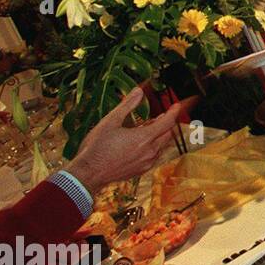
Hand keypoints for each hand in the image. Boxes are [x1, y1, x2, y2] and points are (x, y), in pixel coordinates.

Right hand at [66, 87, 182, 193]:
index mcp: (145, 138)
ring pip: (162, 145)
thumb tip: (138, 91)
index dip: (174, 112)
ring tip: (150, 127)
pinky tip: (143, 143)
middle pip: (168, 134)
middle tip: (163, 115)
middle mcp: (150, 151)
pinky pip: (155, 156)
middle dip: (168, 123)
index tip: (176, 105)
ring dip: (160, 135)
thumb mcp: (110, 122)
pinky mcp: (142, 170)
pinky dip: (154, 146)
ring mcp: (147, 162)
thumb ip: (127, 105)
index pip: (168, 122)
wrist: (88, 174)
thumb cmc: (97, 147)